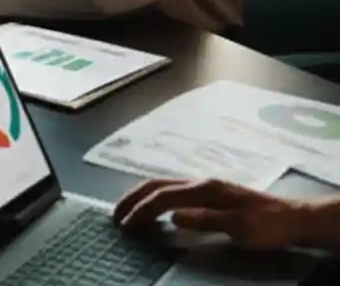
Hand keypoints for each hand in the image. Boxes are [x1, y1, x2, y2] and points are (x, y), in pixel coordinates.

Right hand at [114, 178, 307, 249]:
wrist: (295, 218)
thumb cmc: (268, 225)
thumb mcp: (239, 226)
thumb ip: (204, 219)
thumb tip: (172, 216)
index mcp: (205, 189)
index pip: (163, 196)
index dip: (141, 210)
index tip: (125, 225)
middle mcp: (202, 183)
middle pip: (157, 184)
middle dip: (132, 197)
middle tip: (115, 214)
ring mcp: (206, 186)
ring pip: (164, 185)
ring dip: (142, 196)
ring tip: (128, 210)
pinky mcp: (211, 193)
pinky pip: (173, 191)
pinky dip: (156, 198)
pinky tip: (155, 208)